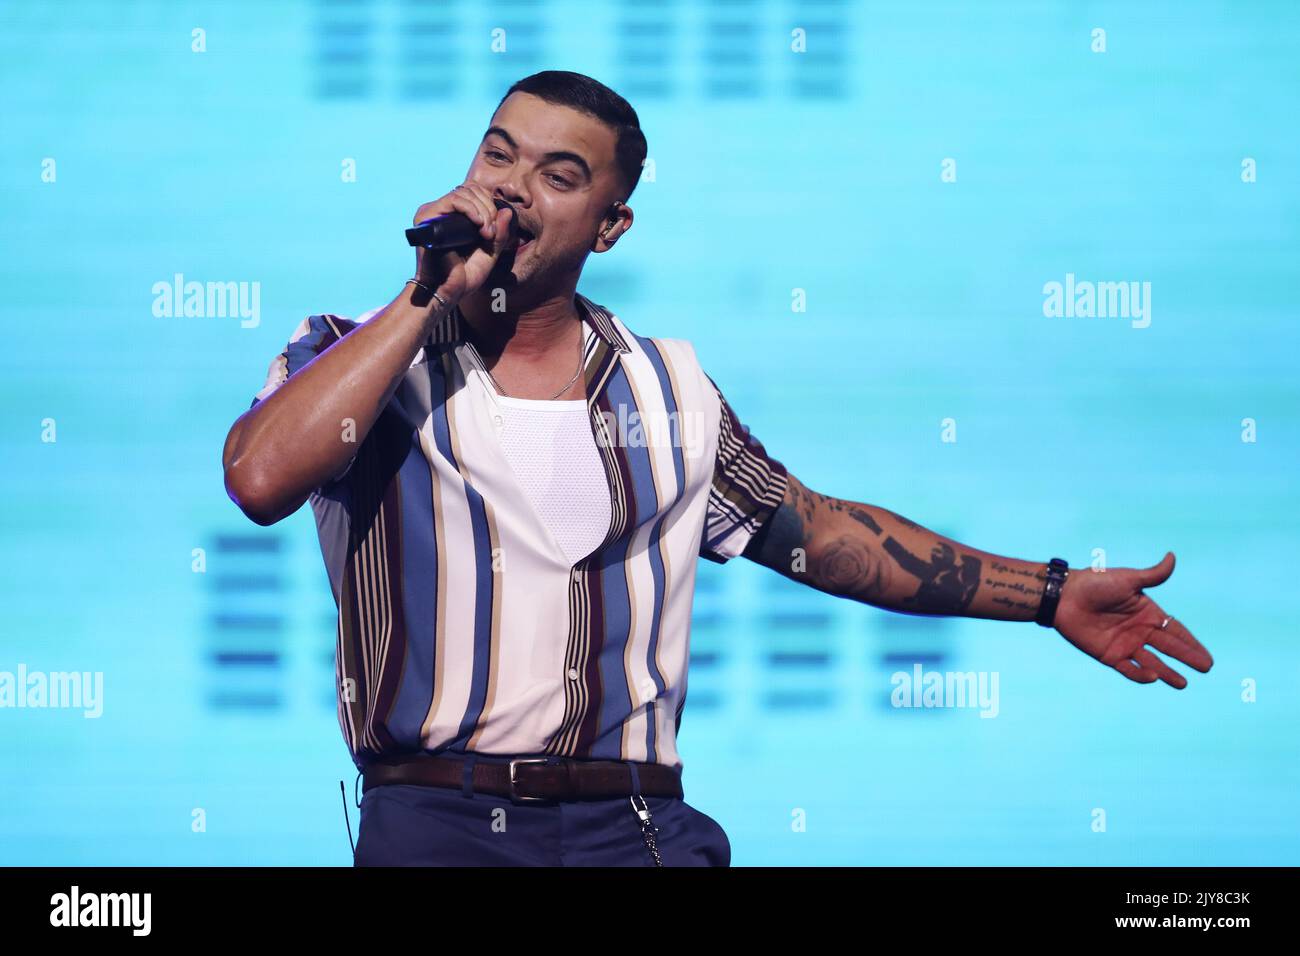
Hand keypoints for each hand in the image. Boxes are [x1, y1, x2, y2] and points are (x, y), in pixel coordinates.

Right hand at [411, 181, 516, 306]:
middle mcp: (442, 213)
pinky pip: (454, 199)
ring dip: (483, 211)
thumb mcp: (489, 254)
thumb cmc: (463, 277)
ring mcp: (433, 213)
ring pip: (464, 192)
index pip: (474, 194)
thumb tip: (507, 212)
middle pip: (471, 189)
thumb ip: (499, 234)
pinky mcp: (427, 217)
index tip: (494, 231)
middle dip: (488, 208)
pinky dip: (471, 209)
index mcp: (454, 219)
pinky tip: (479, 224)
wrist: (446, 291)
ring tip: (485, 234)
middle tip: (491, 233)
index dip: (490, 206)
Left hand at [1052, 552, 1212, 687]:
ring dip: (1167, 673)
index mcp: (1147, 613)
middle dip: (1187, 657)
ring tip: (1183, 683)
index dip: (1191, 642)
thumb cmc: (1095, 583)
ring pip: (1152, 662)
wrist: (1064, 596)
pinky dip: (1140, 674)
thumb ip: (1152, 575)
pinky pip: (1128, 669)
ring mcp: (1124, 644)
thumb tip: (1172, 556)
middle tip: (1205, 668)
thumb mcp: (1127, 579)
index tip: (1207, 656)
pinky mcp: (1108, 655)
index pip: (1175, 630)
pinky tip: (1154, 677)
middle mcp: (1139, 630)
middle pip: (1168, 647)